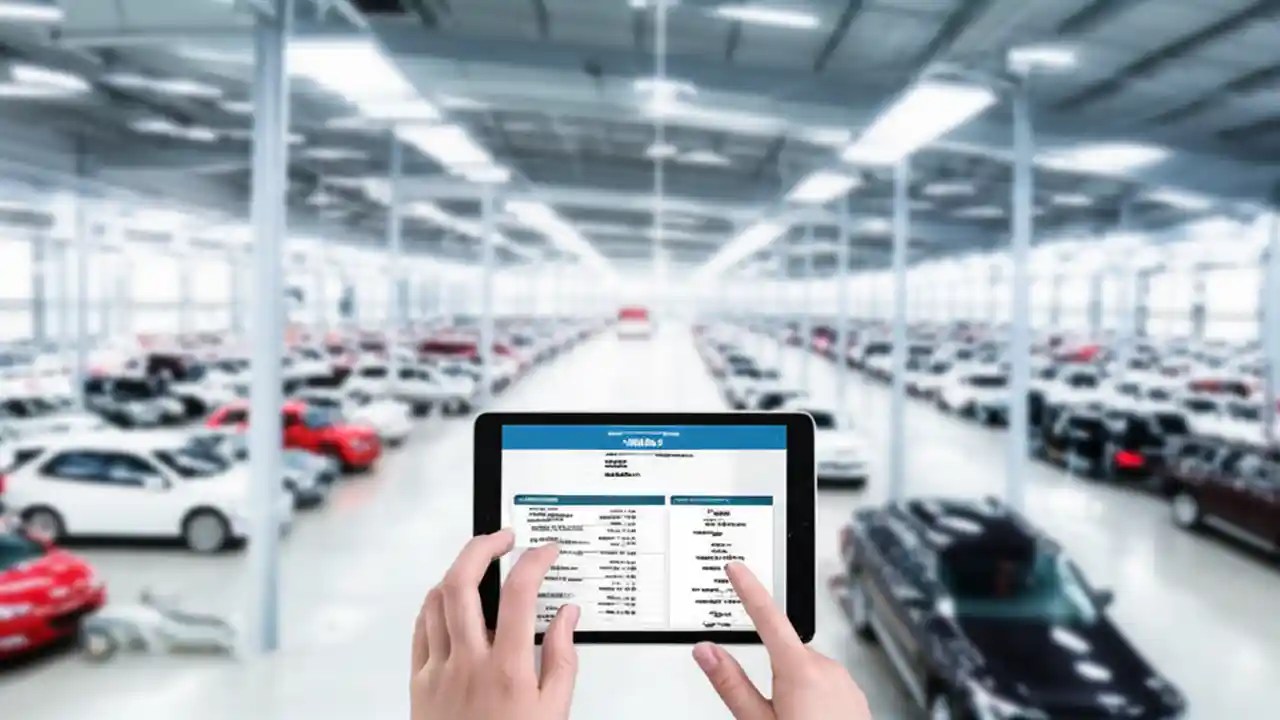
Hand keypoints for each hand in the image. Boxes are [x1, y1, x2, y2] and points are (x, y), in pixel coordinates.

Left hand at [411, 529, 580, 719]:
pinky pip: (420, 629)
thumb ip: (562, 658)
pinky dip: (434, 605)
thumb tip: (566, 617)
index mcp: (507, 669)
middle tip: (502, 538)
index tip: (544, 552)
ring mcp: (438, 671)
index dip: (534, 561)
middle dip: (482, 546)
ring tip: (478, 567)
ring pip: (435, 600)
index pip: (518, 593)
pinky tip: (450, 603)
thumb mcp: (554, 710)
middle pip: (462, 583)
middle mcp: (468, 663)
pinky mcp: (419, 682)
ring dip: (457, 572)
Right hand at [693, 562, 870, 719]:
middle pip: (786, 651)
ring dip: (792, 687)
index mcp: (799, 669)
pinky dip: (812, 698)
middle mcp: (827, 668)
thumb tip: (706, 652)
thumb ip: (731, 684)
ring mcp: (845, 682)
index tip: (737, 569)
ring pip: (805, 670)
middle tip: (767, 711)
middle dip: (772, 670)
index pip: (767, 616)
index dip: (749, 589)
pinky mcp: (855, 697)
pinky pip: (825, 685)